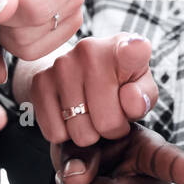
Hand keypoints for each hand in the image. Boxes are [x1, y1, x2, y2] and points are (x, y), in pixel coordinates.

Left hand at [0, 0, 153, 65]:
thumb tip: (2, 9)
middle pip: (38, 8)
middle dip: (3, 11)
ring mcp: (75, 4)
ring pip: (34, 36)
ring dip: (4, 29)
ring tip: (0, 5)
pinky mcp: (67, 30)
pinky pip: (33, 53)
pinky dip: (10, 45)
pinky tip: (9, 23)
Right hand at [29, 33, 157, 145]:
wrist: (74, 73)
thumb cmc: (117, 84)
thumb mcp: (139, 88)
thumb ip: (144, 97)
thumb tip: (129, 100)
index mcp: (123, 48)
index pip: (133, 50)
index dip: (135, 51)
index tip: (137, 48)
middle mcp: (90, 50)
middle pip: (107, 122)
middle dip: (111, 130)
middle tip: (110, 116)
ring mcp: (61, 64)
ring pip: (81, 132)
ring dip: (89, 135)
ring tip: (91, 115)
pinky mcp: (39, 81)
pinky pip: (55, 133)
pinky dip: (65, 135)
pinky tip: (70, 116)